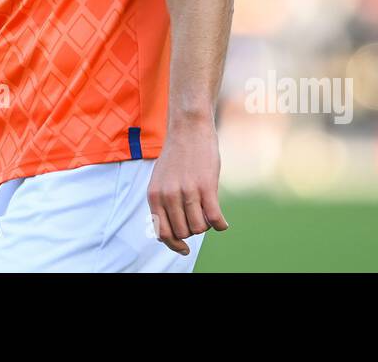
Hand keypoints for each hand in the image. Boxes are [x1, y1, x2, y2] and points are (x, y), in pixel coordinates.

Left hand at [147, 116, 228, 254]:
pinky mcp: (206, 187)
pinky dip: (220, 225)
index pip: (163, 233)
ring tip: (208, 213)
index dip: (174, 244)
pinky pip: (215, 219)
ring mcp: (187, 191)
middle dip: (192, 230)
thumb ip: (163, 203)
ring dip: (206, 225)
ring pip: (199, 228)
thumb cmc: (177, 155)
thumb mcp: (161, 179)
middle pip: (183, 232)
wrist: (189, 128)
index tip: (184, 249)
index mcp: (154, 195)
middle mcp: (168, 195)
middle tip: (198, 217)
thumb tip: (170, 234)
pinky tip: (222, 222)